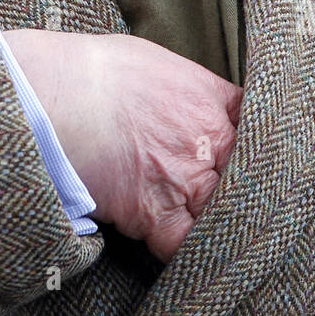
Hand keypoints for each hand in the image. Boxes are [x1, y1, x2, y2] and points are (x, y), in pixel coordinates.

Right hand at [2, 28, 241, 262]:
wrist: (57, 92)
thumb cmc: (96, 71)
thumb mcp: (157, 62)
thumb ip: (188, 90)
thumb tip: (188, 103)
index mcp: (213, 101)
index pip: (258, 131)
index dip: (251, 148)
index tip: (243, 158)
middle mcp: (210, 142)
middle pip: (246, 178)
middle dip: (236, 188)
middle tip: (223, 196)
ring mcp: (186, 180)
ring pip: (222, 216)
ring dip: (214, 223)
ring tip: (204, 228)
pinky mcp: (155, 214)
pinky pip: (185, 247)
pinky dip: (183, 253)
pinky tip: (174, 247)